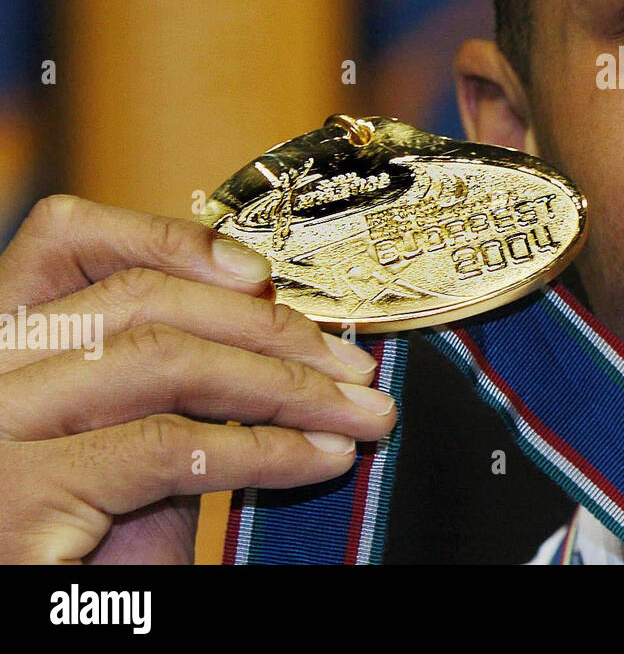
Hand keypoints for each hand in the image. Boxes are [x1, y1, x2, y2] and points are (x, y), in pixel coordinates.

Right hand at [0, 195, 397, 563]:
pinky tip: (320, 460)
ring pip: (165, 360)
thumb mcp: (120, 439)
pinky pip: (173, 447)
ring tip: (356, 413)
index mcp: (0, 351)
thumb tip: (273, 318)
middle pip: (137, 299)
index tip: (260, 273)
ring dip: (287, 385)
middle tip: (350, 365)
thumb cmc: (88, 547)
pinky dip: (269, 449)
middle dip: (267, 326)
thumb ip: (170, 375)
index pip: (66, 241)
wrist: (59, 620)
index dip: (171, 240)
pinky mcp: (20, 510)